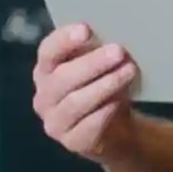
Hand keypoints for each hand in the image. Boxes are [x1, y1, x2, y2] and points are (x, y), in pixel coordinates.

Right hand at [32, 23, 140, 163]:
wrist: (117, 129)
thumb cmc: (105, 85)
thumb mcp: (100, 65)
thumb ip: (98, 49)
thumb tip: (114, 34)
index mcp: (46, 69)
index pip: (48, 51)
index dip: (64, 40)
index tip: (86, 29)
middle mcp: (44, 96)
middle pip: (62, 77)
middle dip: (92, 63)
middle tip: (118, 51)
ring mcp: (55, 122)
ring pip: (75, 102)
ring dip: (104, 85)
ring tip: (128, 72)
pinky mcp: (72, 142)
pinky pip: (87, 127)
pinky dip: (104, 112)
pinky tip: (119, 101)